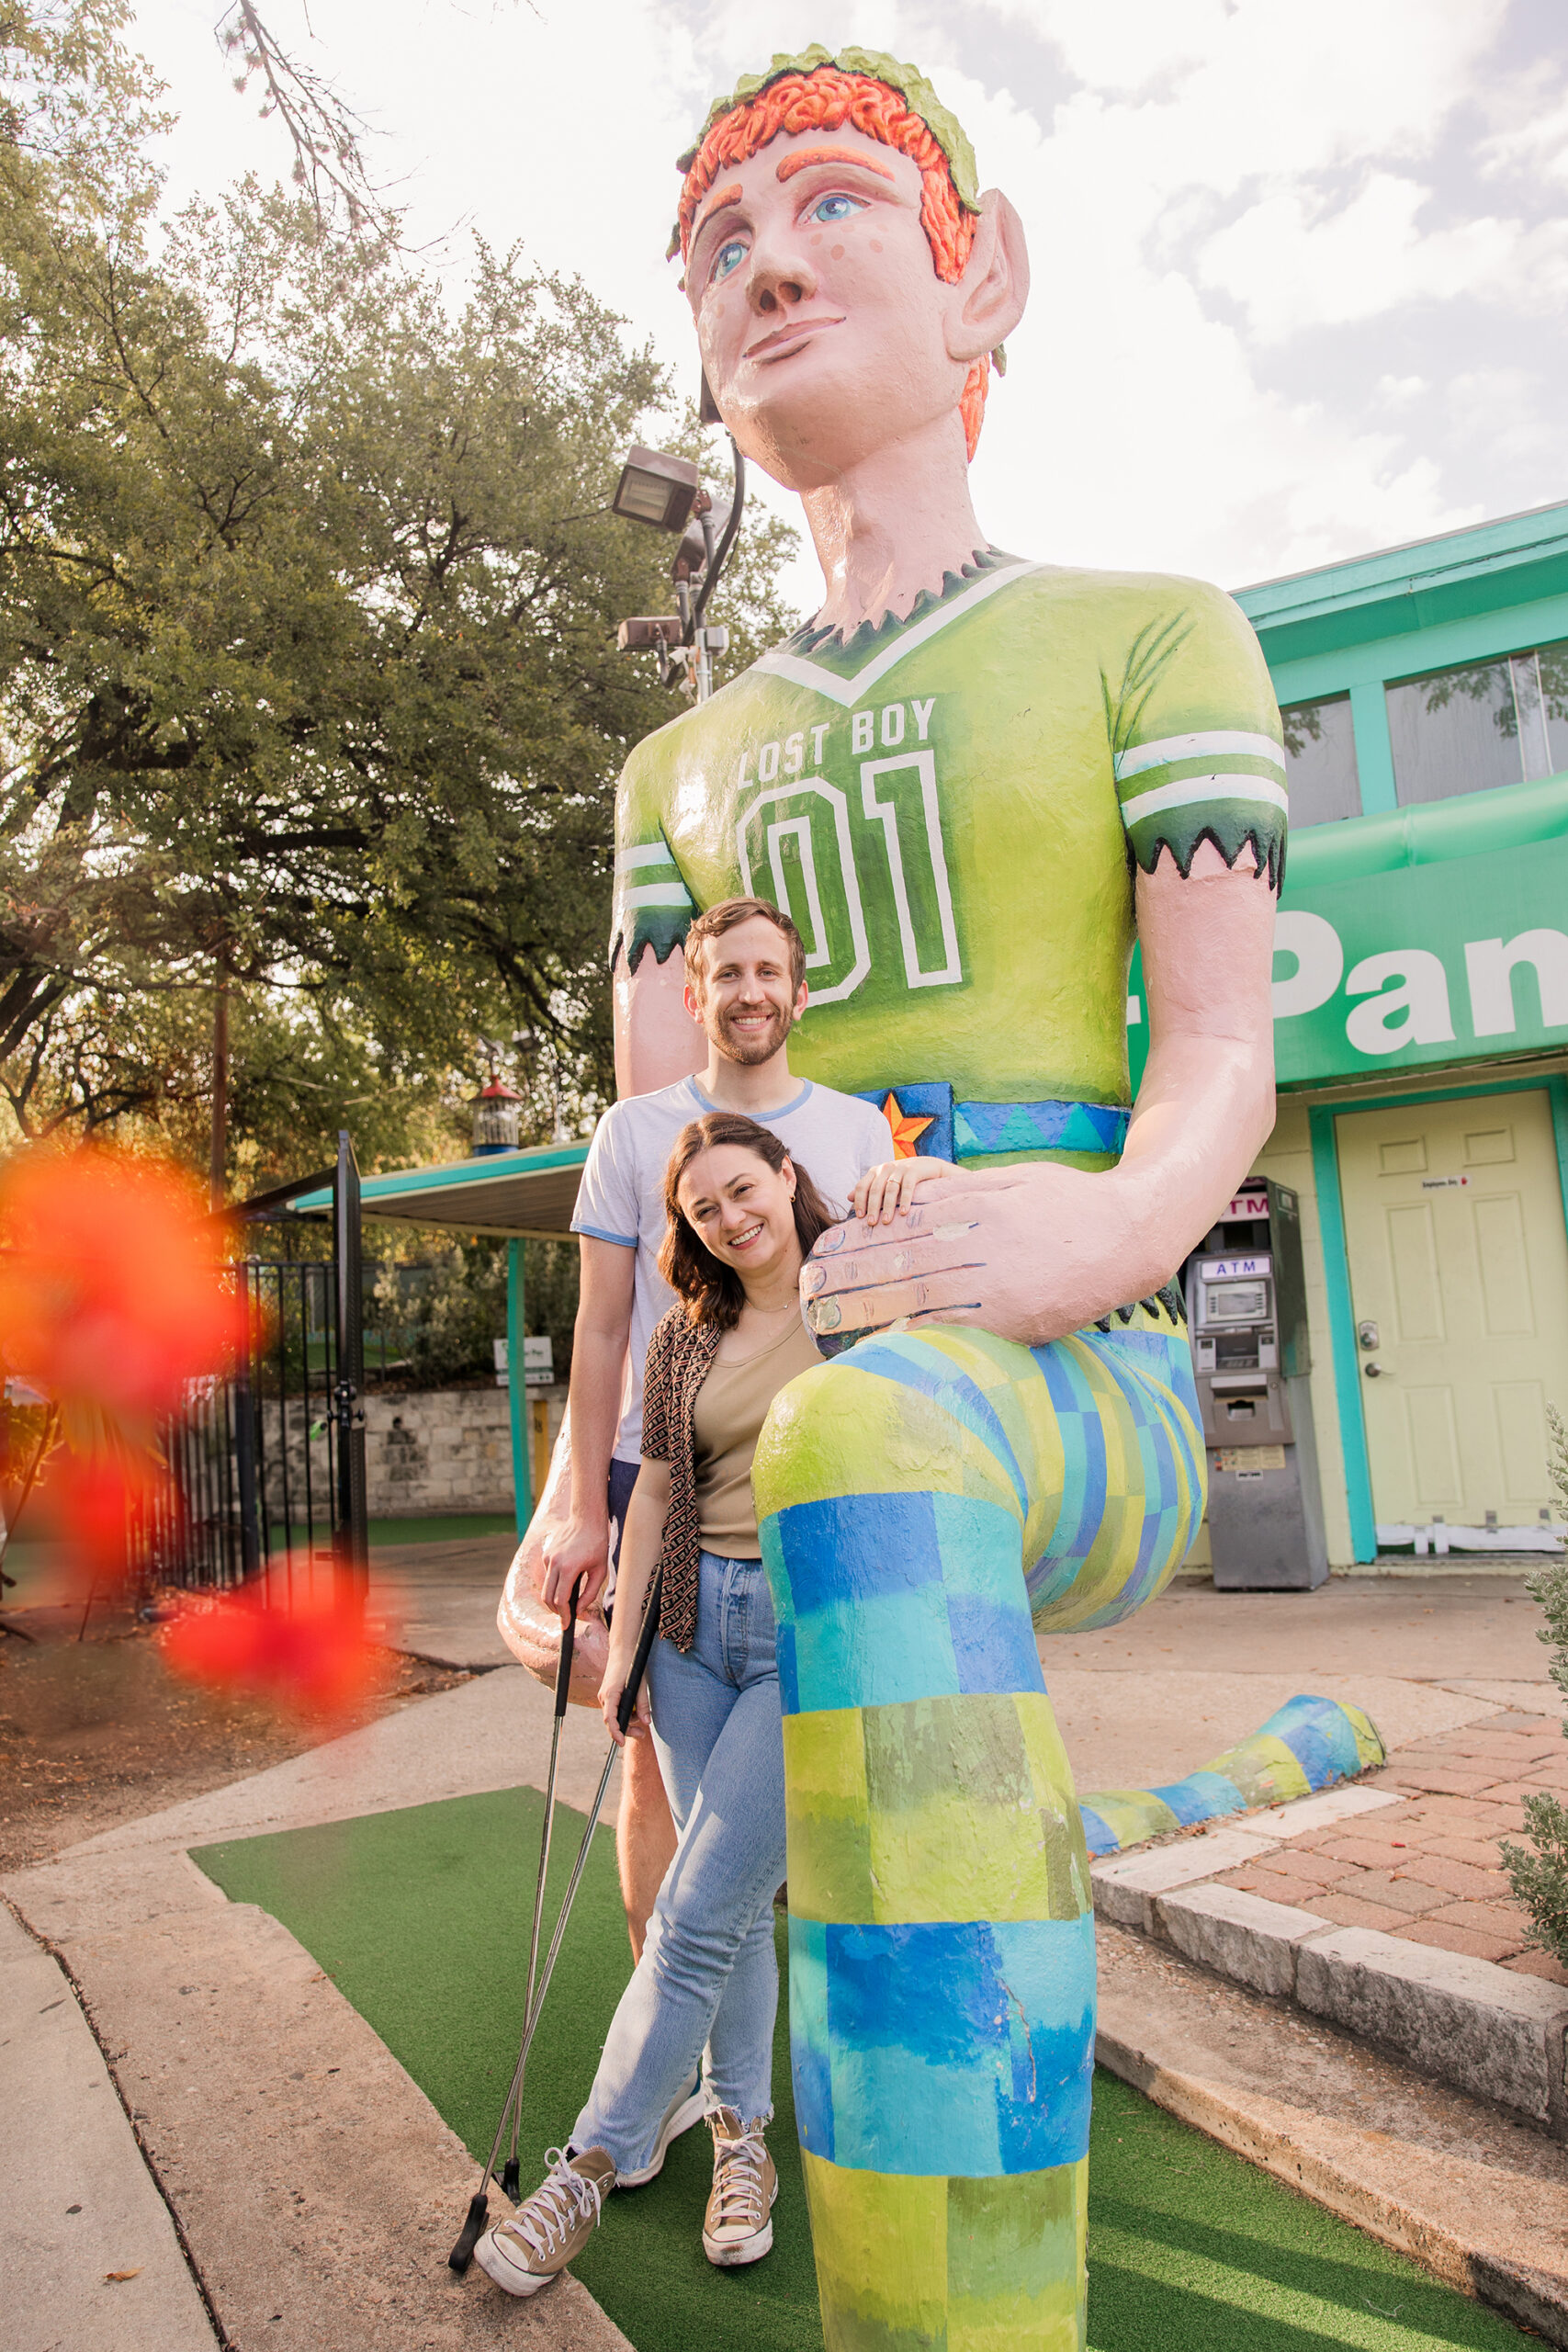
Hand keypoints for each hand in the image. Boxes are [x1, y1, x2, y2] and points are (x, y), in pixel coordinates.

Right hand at [541, 1512, 612, 1621]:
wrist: (586, 1518)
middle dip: (556, 1611)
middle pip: (548, 1597)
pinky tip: (567, 1582)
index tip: (566, 1626)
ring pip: (545, 1588)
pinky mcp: (546, 1555)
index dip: (563, 1615)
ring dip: (553, 1600)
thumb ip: (590, 1593)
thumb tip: (578, 1611)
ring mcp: (548, 1558)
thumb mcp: (600, 1570)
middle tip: (565, 1619)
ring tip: (566, 1605)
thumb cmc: (597, 1544)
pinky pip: (548, 1576)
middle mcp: (554, 1563)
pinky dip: (555, 1585)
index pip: (560, 1599)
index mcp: (568, 1567)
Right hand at [599, 1644, 649, 1747]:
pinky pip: (614, 1709)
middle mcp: (604, 1697)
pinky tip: (636, 1711)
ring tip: (642, 1719)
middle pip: (611, 1721)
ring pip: (613, 1716)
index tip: (622, 1743)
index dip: (616, 1733)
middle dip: (625, 1730)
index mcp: (610, 1694)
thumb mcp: (640, 1685)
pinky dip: (625, 1713)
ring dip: (627, 1720)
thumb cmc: (631, 1665)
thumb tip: (646, 1722)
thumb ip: (642, 1704)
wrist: (623, 1649)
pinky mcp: (608, 1694)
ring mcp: (605, 1696)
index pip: (610, 1719)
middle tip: (642, 1734)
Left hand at [800, 1163, 1159, 1349]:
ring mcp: (1003, 1290)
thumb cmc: (1071, 1202)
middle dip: (852, 1276)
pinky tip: (885, 1343)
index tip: (828, 1247)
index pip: (907, 1225)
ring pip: (925, 1299)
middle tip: (812, 1286)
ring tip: (831, 1316)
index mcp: (983, 1209)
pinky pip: (960, 1332)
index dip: (861, 1239)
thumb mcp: (1014, 1179)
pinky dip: (920, 1337)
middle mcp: (987, 1249)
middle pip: (905, 1264)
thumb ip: (961, 1191)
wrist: (1131, 1238)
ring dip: (871, 1309)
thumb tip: (907, 1198)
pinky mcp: (1017, 1323)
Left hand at [851, 1155, 953, 1225]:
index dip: (860, 1201)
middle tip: (871, 1223)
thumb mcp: (884, 1181)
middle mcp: (885, 1168)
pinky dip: (904, 1200)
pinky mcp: (913, 1171)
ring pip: (890, 1189)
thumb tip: (848, 1198)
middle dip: (872, 1207)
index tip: (860, 1217)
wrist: (928, 1166)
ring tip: (886, 1221)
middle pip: (875, 1189)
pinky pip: (907, 1187)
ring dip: (887, 1207)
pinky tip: (903, 1212)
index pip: (862, 1186)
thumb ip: (867, 1188)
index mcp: (875, 1171)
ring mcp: (900, 1169)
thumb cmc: (903, 1177)